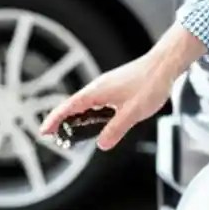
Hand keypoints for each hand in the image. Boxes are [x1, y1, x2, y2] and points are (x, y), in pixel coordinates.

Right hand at [39, 25, 204, 150]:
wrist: (164, 65)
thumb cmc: (149, 84)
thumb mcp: (132, 113)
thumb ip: (115, 130)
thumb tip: (101, 144)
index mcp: (97, 92)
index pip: (68, 107)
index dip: (54, 120)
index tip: (44, 131)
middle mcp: (99, 87)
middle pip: (75, 106)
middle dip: (64, 122)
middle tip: (58, 139)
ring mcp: (108, 86)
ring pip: (88, 105)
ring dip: (80, 119)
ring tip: (77, 135)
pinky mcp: (117, 86)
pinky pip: (98, 102)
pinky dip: (93, 114)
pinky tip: (101, 122)